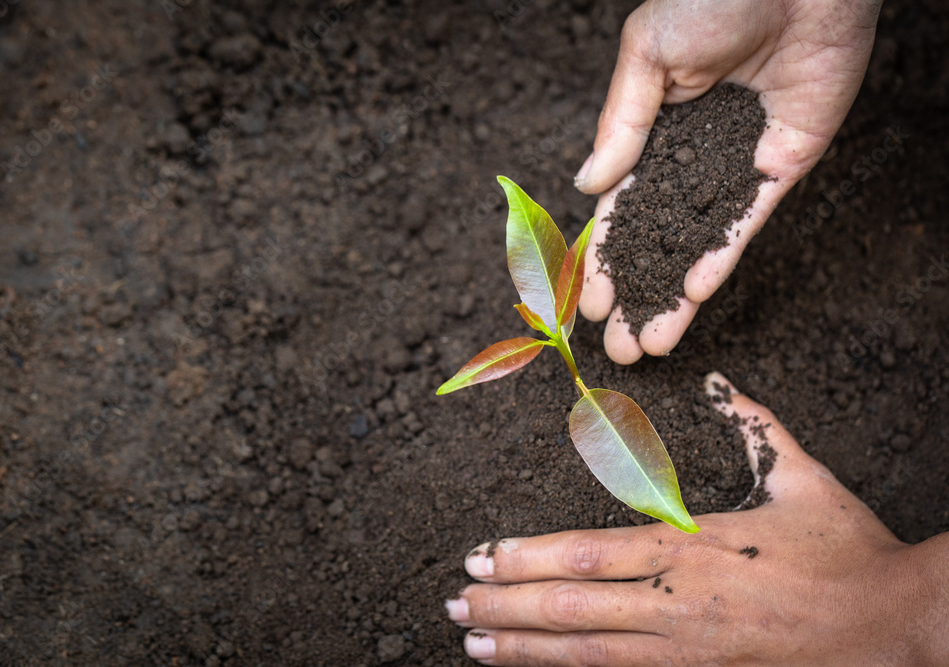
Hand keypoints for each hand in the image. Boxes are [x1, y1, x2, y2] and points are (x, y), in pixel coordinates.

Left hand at [446, 372, 948, 664]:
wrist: (899, 629)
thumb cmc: (848, 551)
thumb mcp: (803, 478)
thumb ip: (755, 425)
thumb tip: (721, 383)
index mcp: (691, 548)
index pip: (585, 553)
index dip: (524, 558)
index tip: (481, 558)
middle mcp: (676, 603)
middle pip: (569, 608)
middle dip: (505, 608)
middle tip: (454, 606)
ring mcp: (686, 651)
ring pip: (586, 654)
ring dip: (523, 650)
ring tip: (474, 645)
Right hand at [577, 0, 880, 363]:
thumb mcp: (646, 53)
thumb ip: (620, 125)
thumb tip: (587, 187)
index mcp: (652, 129)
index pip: (622, 209)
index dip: (606, 257)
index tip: (589, 304)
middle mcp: (691, 155)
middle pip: (659, 239)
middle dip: (639, 294)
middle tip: (619, 346)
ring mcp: (736, 164)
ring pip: (699, 242)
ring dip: (676, 295)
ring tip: (652, 344)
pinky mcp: (782, 163)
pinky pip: (747, 219)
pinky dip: (722, 255)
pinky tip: (695, 294)